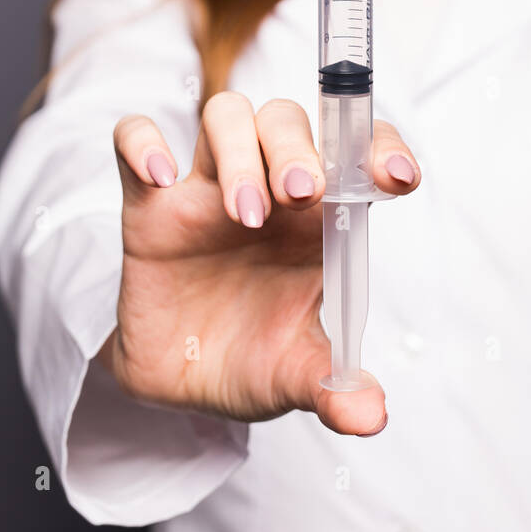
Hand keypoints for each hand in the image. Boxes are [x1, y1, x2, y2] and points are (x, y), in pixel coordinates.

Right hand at [97, 92, 419, 437]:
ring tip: (244, 213)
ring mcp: (205, 189)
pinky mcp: (149, 204)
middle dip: (297, 146)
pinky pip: (134, 140)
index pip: (355, 152)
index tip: (396, 178)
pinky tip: (162, 178)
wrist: (182, 387)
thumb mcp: (295, 377)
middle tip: (301, 194)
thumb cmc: (252, 359)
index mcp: (318, 218)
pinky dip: (144, 144)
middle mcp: (268, 188)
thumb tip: (370, 415)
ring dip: (239, 152)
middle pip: (285, 120)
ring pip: (226, 116)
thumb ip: (334, 388)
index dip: (379, 148)